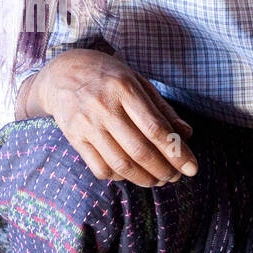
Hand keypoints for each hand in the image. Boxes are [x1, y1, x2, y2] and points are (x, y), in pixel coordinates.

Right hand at [20, 49, 197, 187]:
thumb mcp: (137, 80)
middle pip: (140, 150)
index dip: (177, 152)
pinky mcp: (74, 138)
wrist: (61, 73)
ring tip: (158, 180)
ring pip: (120, 164)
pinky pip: (100, 167)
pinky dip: (119, 177)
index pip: (155, 128)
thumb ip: (162, 108)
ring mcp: (87, 124)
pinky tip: (130, 173)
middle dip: (164, 170)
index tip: (192, 168)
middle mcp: (104, 107)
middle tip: (175, 177)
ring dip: (144, 178)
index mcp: (124, 88)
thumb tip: (186, 135)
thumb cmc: (106, 75)